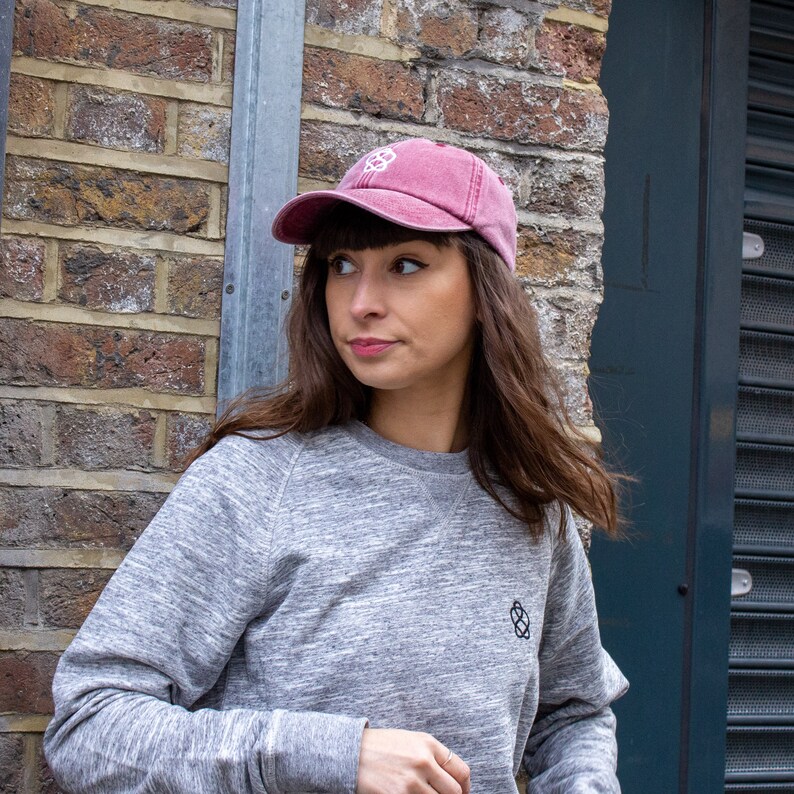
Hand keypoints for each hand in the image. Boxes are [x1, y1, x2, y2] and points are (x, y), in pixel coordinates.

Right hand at [356, 728, 470, 793]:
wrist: (351, 753)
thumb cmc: (382, 748)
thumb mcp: (411, 741)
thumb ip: (433, 756)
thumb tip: (454, 779)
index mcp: (429, 744)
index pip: (461, 771)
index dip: (465, 788)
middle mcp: (424, 761)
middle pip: (454, 792)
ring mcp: (412, 782)